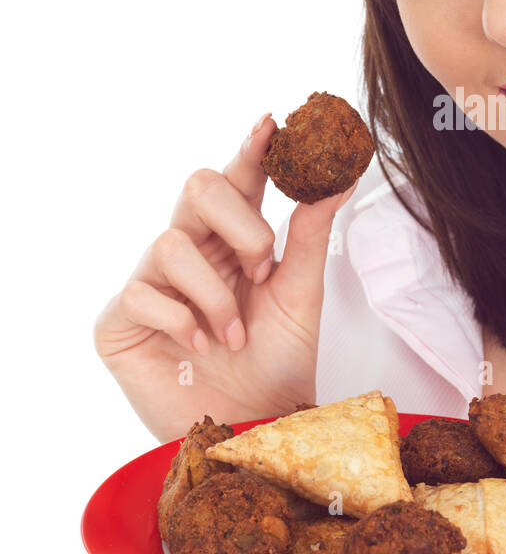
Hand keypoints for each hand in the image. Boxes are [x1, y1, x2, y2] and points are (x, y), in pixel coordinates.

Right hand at [94, 113, 358, 441]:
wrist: (255, 430)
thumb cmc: (276, 366)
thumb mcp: (300, 297)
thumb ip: (309, 236)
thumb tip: (337, 179)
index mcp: (235, 240)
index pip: (239, 181)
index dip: (251, 149)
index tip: (272, 123)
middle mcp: (192, 251)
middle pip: (196, 185)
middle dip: (238, 222)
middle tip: (261, 266)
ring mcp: (152, 283)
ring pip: (171, 242)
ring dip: (215, 294)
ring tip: (233, 335)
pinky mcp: (120, 320)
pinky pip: (140, 292)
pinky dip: (180, 320)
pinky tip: (198, 347)